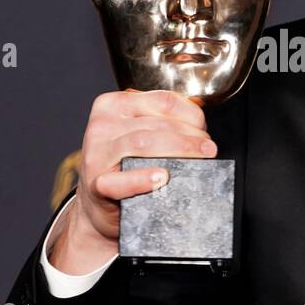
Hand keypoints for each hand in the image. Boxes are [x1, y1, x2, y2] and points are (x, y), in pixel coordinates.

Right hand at [49, 89, 215, 273]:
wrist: (97, 203)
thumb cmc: (121, 164)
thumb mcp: (135, 132)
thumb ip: (160, 120)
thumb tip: (198, 118)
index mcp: (113, 105)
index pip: (162, 101)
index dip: (191, 114)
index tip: (204, 129)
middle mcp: (102, 125)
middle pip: (157, 124)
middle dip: (190, 136)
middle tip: (208, 150)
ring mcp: (97, 154)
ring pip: (143, 143)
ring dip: (178, 151)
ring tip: (199, 160)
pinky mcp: (96, 185)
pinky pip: (119, 181)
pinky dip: (142, 180)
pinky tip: (161, 178)